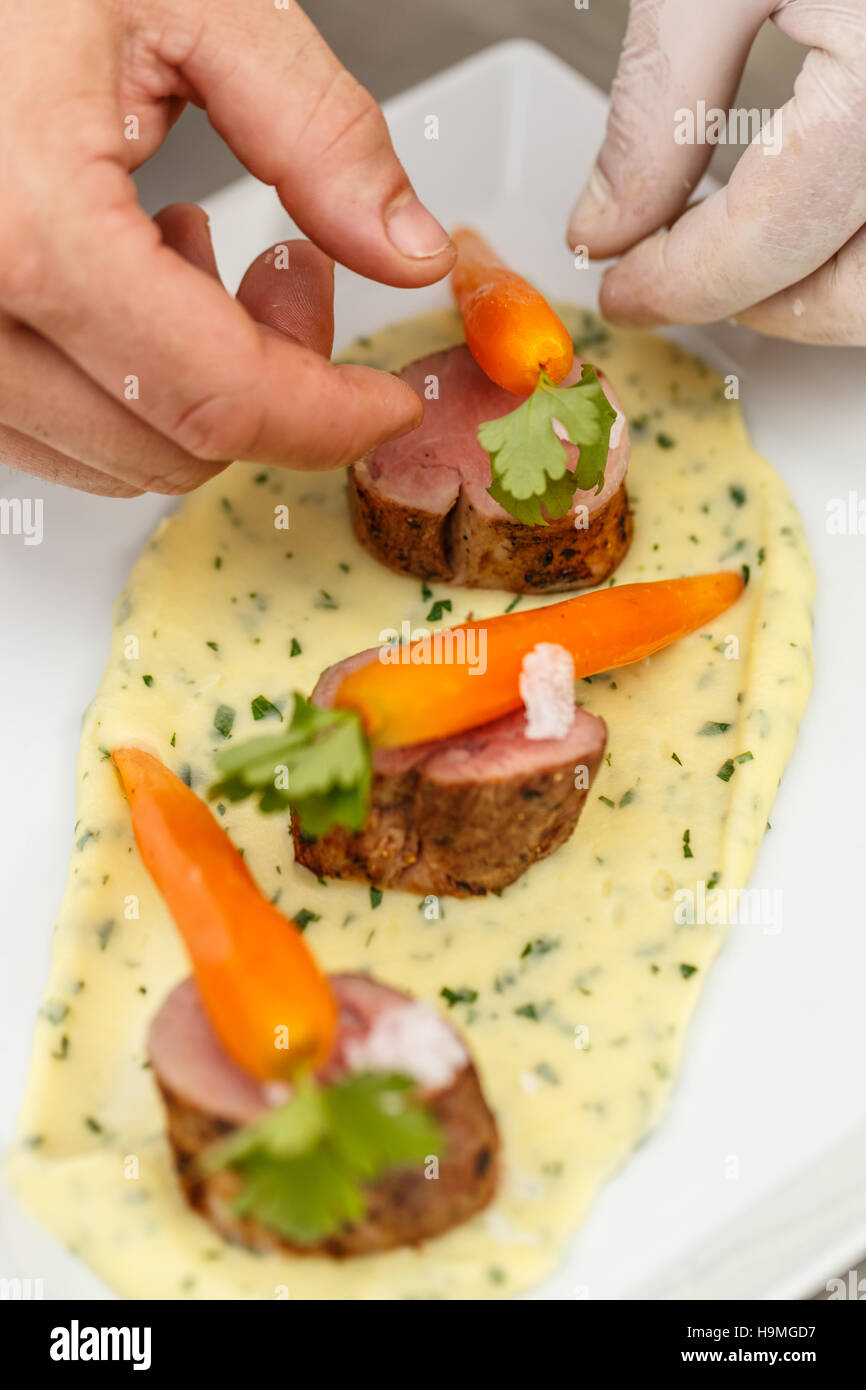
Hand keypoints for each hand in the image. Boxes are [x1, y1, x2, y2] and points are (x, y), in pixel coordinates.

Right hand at [0, 0, 455, 496]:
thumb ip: (317, 129)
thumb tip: (407, 251)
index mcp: (24, 224)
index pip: (220, 398)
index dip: (331, 417)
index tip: (384, 404)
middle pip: (171, 445)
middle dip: (269, 388)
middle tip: (295, 272)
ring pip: (111, 455)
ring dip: (193, 385)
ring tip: (196, 254)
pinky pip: (49, 429)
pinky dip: (122, 384)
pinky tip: (131, 277)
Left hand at [567, 0, 865, 344]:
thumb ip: (660, 103)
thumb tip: (608, 223)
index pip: (770, 239)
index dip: (677, 283)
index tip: (622, 289)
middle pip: (851, 297)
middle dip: (759, 307)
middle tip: (677, 282)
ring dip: (815, 288)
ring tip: (736, 248)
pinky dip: (852, 245)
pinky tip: (803, 210)